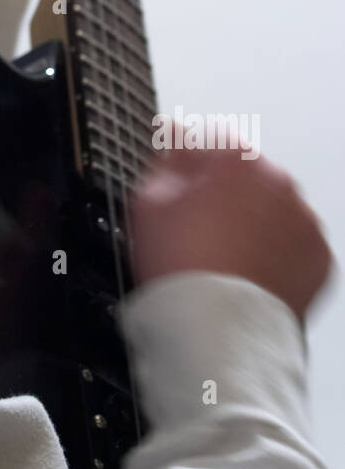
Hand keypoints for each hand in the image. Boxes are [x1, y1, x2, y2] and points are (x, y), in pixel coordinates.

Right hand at [127, 128, 335, 323]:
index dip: (185, 164)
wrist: (218, 333)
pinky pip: (293, 244)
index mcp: (239, 161)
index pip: (208, 141)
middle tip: (196, 231)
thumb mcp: (149, 204)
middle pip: (245, 176)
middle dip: (223, 194)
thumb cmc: (184, 271)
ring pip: (272, 209)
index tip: (175, 184)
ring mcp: (305, 222)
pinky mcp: (319, 259)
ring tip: (222, 257)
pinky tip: (246, 271)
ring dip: (252, 221)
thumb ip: (166, 161)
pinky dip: (276, 253)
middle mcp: (281, 184)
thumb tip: (173, 135)